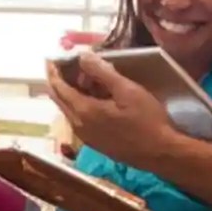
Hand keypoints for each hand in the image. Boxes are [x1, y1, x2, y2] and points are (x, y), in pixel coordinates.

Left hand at [45, 50, 180, 170]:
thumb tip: (82, 57)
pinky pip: (78, 120)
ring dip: (72, 93)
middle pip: (60, 99)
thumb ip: (102, 72)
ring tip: (86, 79)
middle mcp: (78, 126)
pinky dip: (80, 105)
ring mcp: (86, 137)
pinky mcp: (95, 144)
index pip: (58, 88)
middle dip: (60, 81)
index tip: (50, 59)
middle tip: (67, 66)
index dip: (53, 72)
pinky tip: (96, 98)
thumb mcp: (127, 90)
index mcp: (83, 111)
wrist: (161, 154)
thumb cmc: (147, 120)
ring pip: (69, 110)